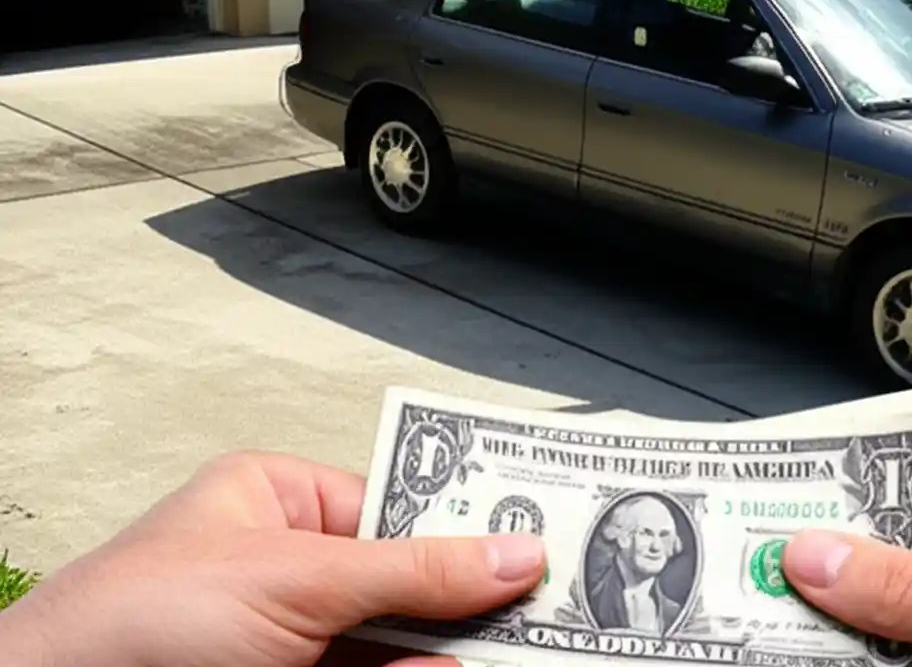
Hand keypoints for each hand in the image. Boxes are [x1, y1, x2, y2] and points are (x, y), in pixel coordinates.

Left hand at [0, 451, 545, 666]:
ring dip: (458, 643)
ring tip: (525, 642)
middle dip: (472, 591)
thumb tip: (509, 553)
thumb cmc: (131, 626)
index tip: (534, 532)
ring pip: (400, 636)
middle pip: (408, 573)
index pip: (398, 501)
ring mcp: (292, 636)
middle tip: (547, 599)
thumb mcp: (296, 579)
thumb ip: (413, 569)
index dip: (468, 519)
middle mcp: (290, 565)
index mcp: (277, 501)